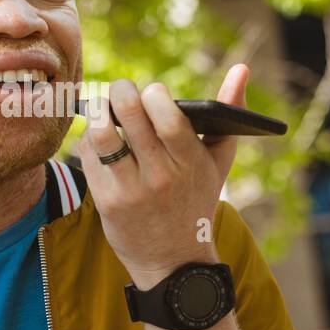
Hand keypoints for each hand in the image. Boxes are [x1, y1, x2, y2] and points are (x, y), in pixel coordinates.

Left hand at [77, 64, 249, 289]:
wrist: (173, 261)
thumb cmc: (196, 199)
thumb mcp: (219, 160)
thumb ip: (230, 113)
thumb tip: (241, 69)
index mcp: (191, 162)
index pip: (170, 118)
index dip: (156, 95)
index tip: (153, 92)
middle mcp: (161, 176)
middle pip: (131, 116)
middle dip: (121, 92)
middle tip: (122, 90)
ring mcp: (131, 190)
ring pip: (101, 135)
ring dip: (97, 112)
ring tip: (103, 108)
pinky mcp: (106, 202)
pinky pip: (88, 156)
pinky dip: (89, 138)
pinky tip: (99, 137)